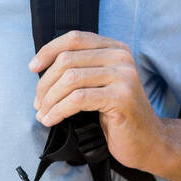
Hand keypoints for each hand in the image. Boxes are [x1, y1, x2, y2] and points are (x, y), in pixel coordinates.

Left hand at [29, 31, 165, 171]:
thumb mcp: (99, 85)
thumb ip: (81, 69)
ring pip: (70, 79)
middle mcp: (121, 57)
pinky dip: (58, 110)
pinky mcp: (121, 97)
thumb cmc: (118, 115)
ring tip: (43, 115)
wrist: (148, 142)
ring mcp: (124, 76)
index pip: (74, 38)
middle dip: (45, 84)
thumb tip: (41, 66)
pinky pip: (78, 99)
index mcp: (115, 48)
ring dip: (49, 100)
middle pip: (68, 60)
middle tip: (38, 104)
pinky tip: (51, 120)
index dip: (48, 51)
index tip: (32, 68)